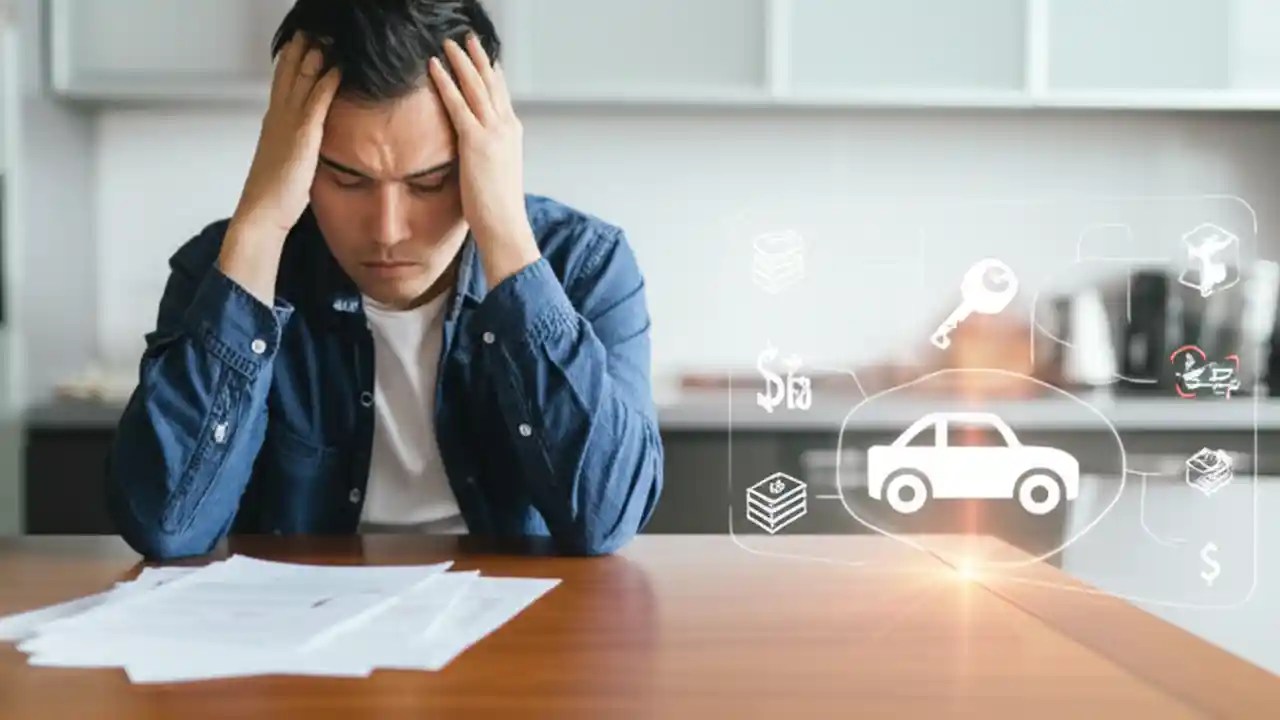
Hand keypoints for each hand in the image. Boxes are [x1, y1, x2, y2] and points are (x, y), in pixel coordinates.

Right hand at [232, 33, 340, 237]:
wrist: (262, 211)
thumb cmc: (274, 194)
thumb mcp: (285, 161)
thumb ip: (294, 145)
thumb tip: (304, 143)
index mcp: (273, 123)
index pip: (281, 84)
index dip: (289, 62)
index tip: (297, 44)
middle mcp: (277, 118)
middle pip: (288, 74)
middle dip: (299, 51)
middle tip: (309, 31)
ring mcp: (287, 124)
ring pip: (300, 82)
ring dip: (314, 58)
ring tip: (325, 39)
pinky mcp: (301, 136)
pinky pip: (316, 102)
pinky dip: (326, 83)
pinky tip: (336, 70)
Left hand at [429, 34, 539, 285]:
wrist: (505, 226)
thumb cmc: (498, 209)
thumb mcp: (497, 173)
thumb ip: (489, 155)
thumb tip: (477, 151)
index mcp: (512, 135)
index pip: (501, 95)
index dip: (492, 73)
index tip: (483, 57)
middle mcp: (506, 128)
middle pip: (492, 83)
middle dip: (478, 58)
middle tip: (467, 39)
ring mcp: (493, 133)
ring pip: (476, 86)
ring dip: (461, 61)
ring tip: (448, 44)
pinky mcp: (476, 143)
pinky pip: (458, 105)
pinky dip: (446, 82)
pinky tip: (434, 67)